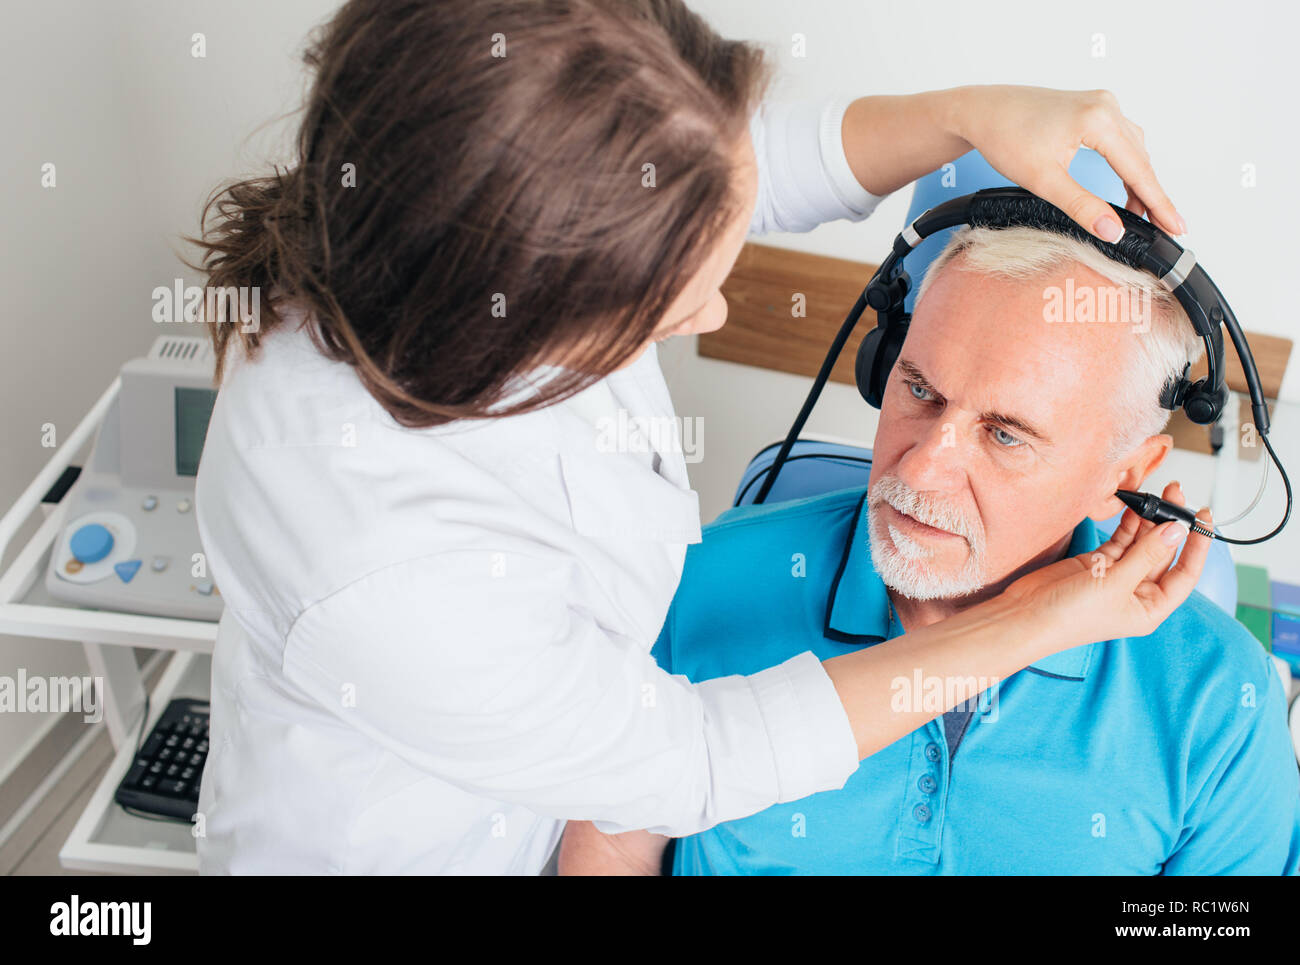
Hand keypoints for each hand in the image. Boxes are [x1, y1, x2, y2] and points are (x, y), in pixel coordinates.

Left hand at [947, 85, 1186, 241]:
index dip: (1159, 203)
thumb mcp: (1043, 180)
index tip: (1177, 227)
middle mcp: (1106, 105)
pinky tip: (1125, 185)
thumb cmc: (1005, 138)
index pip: (1138, 170)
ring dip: (1139, 181)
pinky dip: (1126, 164)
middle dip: (1152, 195)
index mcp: (1098, 119)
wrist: (982, 111)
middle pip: (1140, 159)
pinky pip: (1121, 139)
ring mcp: (1101, 103)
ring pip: (1133, 149)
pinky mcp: (1093, 107)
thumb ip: (1081, 206)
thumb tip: (1114, 232)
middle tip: (1166, 229)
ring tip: (1144, 214)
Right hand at [1000, 481, 1212, 646]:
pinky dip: (1127, 524)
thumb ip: (1146, 554)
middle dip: (1172, 525)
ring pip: (1142, 543)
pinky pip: (1120, 540)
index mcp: (1150, 608)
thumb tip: (1177, 530)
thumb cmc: (1069, 617)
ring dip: (1150, 521)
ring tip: (1156, 495)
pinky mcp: (1095, 563)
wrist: (1025, 616)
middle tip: (1176, 494)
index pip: (1185, 573)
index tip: (1203, 518)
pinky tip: (1135, 508)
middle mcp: (1136, 592)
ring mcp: (1116, 576)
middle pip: (1164, 553)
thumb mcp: (1114, 584)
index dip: (1198, 546)